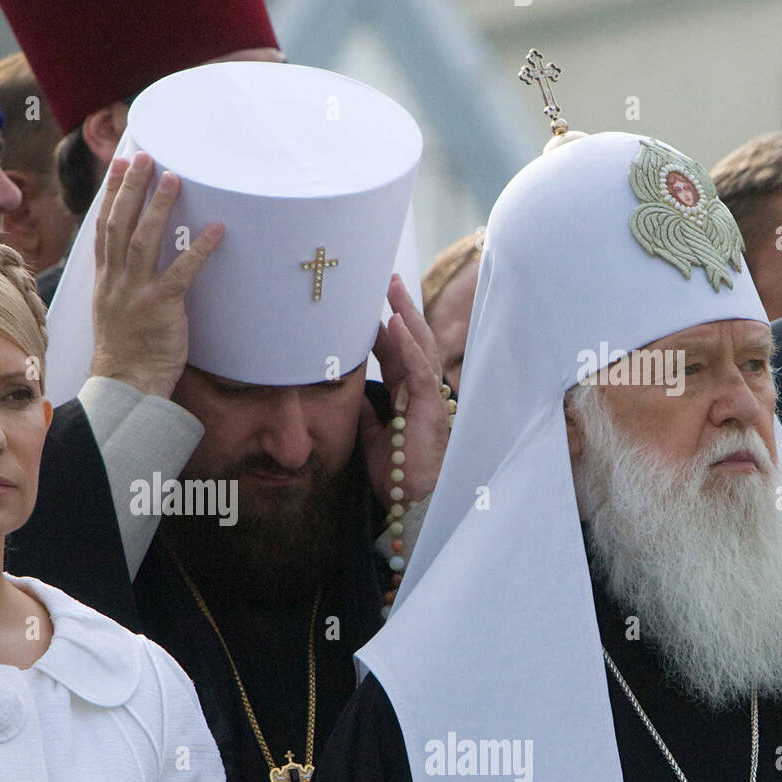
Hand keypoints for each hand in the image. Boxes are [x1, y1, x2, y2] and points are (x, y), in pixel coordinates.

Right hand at [91, 151, 223, 399]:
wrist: (125, 386)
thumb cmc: (125, 354)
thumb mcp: (112, 314)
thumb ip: (121, 286)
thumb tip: (131, 265)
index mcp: (104, 282)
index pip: (103, 228)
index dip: (111, 194)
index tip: (119, 166)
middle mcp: (116, 282)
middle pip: (120, 224)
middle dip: (131, 188)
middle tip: (144, 157)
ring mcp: (136, 293)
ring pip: (144, 240)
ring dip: (159, 206)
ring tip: (173, 177)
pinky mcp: (161, 307)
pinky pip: (182, 272)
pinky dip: (199, 249)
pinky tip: (217, 229)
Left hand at [359, 273, 451, 511]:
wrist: (407, 502)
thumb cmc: (395, 474)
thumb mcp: (370, 437)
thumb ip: (364, 415)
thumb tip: (351, 395)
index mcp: (407, 396)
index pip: (396, 353)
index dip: (383, 329)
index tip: (366, 305)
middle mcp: (420, 392)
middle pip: (412, 341)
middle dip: (401, 309)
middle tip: (387, 279)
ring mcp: (428, 398)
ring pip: (420, 347)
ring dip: (407, 315)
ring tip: (393, 288)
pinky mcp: (429, 409)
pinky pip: (420, 370)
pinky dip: (408, 346)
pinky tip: (396, 323)